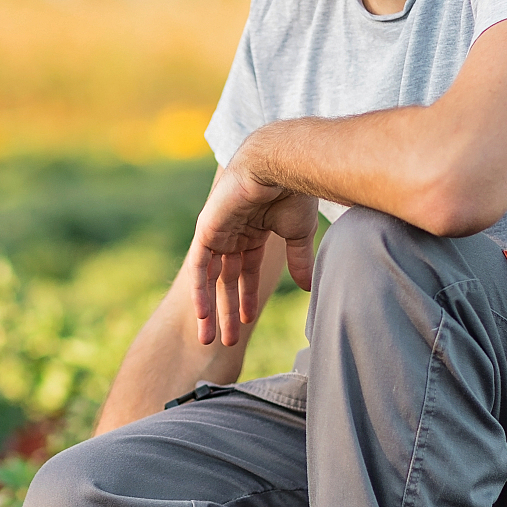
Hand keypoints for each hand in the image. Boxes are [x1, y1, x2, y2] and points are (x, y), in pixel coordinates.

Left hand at [192, 145, 318, 346]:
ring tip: (210, 340)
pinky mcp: (207, 230)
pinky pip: (198, 268)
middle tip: (226, 342)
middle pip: (225, 280)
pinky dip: (200, 292)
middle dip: (226, 311)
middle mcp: (233, 233)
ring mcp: (218, 232)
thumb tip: (309, 288)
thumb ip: (299, 260)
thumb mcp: (298, 233)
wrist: (283, 165)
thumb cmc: (294, 192)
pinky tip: (203, 316)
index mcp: (253, 231)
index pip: (245, 271)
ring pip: (209, 279)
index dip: (246, 297)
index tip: (248, 321)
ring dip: (210, 310)